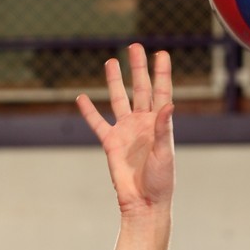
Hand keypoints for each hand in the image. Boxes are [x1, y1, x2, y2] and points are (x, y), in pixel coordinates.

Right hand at [77, 44, 174, 217]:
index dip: (162, 72)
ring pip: (119, 99)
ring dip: (115, 81)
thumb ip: (164, 128)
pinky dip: (89, 111)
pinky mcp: (110, 143)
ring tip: (111, 61)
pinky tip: (82, 97)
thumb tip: (168, 104)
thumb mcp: (165, 153)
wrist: (143, 204)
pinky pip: (97, 123)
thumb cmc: (160, 181)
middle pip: (140, 89)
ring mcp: (126, 131)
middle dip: (138, 68)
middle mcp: (143, 123)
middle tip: (134, 46)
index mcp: (160, 124)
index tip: (161, 52)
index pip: (162, 91)